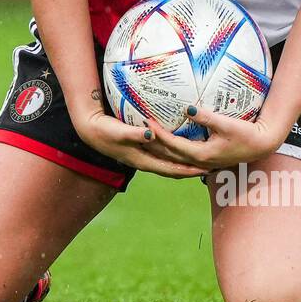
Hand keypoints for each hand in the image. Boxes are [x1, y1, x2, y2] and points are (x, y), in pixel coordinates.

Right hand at [73, 108, 205, 179]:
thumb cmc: (104, 131)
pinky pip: (162, 156)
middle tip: (210, 167)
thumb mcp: (118, 132)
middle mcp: (144, 161)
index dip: (188, 170)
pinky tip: (180, 149)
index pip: (170, 169)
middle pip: (173, 170)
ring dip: (184, 164)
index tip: (205, 169)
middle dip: (191, 170)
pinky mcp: (140, 150)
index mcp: (142, 160)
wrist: (90, 131)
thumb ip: (134, 134)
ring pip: (168, 164)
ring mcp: (142, 157)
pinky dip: (174, 156)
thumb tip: (151, 135)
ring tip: (200, 161)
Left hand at [148, 106, 288, 170]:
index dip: (159, 134)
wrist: (262, 146)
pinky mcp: (206, 160)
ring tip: (146, 138)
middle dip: (154, 143)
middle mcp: (200, 162)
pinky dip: (172, 151)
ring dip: (161, 149)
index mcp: (202, 155)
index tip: (147, 122)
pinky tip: (166, 143)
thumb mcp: (227, 124)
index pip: (173, 145)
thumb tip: (188, 108)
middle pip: (170, 155)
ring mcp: (203, 163)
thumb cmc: (247, 134)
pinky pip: (183, 157)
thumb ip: (207, 117)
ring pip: (175, 158)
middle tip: (140, 129)